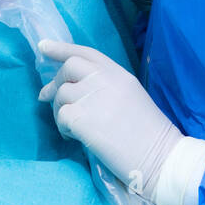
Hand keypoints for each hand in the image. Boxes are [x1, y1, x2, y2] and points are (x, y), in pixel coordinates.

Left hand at [37, 40, 180, 197]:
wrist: (161, 158)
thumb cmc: (149, 134)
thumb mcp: (131, 97)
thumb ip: (105, 87)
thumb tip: (72, 88)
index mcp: (119, 74)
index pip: (86, 53)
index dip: (61, 48)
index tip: (43, 46)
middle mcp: (105, 80)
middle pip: (69, 66)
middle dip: (56, 81)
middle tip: (47, 96)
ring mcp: (93, 97)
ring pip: (61, 93)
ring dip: (59, 110)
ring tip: (72, 128)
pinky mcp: (81, 118)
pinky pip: (60, 116)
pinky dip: (63, 128)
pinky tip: (75, 138)